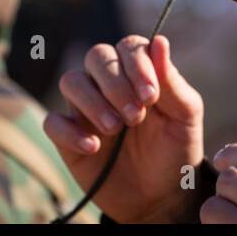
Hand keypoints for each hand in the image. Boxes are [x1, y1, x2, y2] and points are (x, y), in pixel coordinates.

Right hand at [44, 34, 203, 222]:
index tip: (151, 96)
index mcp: (139, 71)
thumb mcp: (184, 117)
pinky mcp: (68, 137)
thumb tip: (159, 41)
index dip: (137, 65)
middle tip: (135, 115)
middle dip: (115, 82)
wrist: (160, 194)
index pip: (129, 47)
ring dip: (92, 101)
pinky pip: (52, 122)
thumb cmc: (175, 148)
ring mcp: (86, 108)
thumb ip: (172, 82)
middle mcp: (109, 83)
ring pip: (71, 81)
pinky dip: (70, 131)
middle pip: (96, 56)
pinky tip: (94, 147)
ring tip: (115, 128)